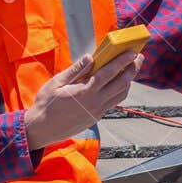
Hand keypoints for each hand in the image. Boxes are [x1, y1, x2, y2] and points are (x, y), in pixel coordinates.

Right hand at [24, 50, 142, 148]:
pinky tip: (118, 82)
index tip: (132, 52)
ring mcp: (97, 111)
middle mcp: (95, 102)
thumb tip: (90, 57)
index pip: (109, 73)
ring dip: (129, 80)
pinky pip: (114, 101)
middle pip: (122, 83)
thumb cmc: (46, 104)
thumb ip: (76, 70)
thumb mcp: (57, 83)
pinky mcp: (96, 117)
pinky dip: (120, 90)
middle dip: (132, 69)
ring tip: (131, 68)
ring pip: (121, 94)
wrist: (42, 129)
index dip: (122, 61)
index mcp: (85, 92)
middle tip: (139, 57)